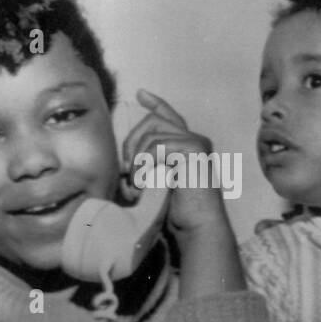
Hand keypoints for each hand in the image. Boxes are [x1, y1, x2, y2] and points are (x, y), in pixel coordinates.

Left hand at [121, 89, 229, 239]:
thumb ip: (144, 168)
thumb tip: (123, 163)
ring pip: (152, 134)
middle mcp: (194, 140)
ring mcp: (196, 143)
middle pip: (152, 122)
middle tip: (127, 172)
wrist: (197, 227)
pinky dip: (144, 164)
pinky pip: (158, 146)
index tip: (140, 94)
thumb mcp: (154, 185)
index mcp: (185, 146)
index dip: (155, 103)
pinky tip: (143, 183)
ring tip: (136, 185)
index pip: (169, 116)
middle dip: (131, 143)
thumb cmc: (176, 214)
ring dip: (136, 160)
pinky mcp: (195, 149)